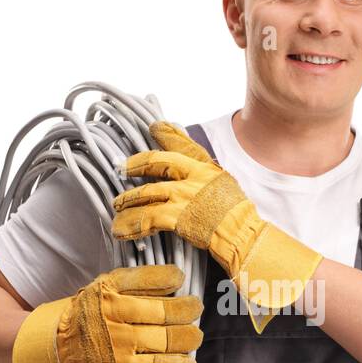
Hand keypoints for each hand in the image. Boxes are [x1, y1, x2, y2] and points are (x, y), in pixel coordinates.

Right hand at [11, 264, 202, 362]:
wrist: (59, 346)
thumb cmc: (88, 313)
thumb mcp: (103, 287)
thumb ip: (133, 281)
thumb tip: (175, 275)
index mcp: (109, 288)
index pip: (148, 278)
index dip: (171, 277)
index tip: (181, 278)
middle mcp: (114, 313)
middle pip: (164, 311)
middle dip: (188, 309)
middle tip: (196, 308)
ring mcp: (119, 341)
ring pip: (166, 339)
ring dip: (188, 337)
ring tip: (195, 335)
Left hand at [113, 121, 322, 332]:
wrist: (244, 236)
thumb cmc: (237, 216)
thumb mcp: (224, 185)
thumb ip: (206, 175)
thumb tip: (195, 172)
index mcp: (205, 167)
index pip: (182, 143)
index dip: (165, 132)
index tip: (152, 126)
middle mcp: (193, 176)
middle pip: (156, 163)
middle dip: (134, 165)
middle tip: (120, 168)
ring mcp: (184, 196)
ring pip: (146, 193)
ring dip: (128, 200)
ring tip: (117, 207)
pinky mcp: (177, 216)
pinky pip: (147, 218)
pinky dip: (131, 225)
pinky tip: (121, 231)